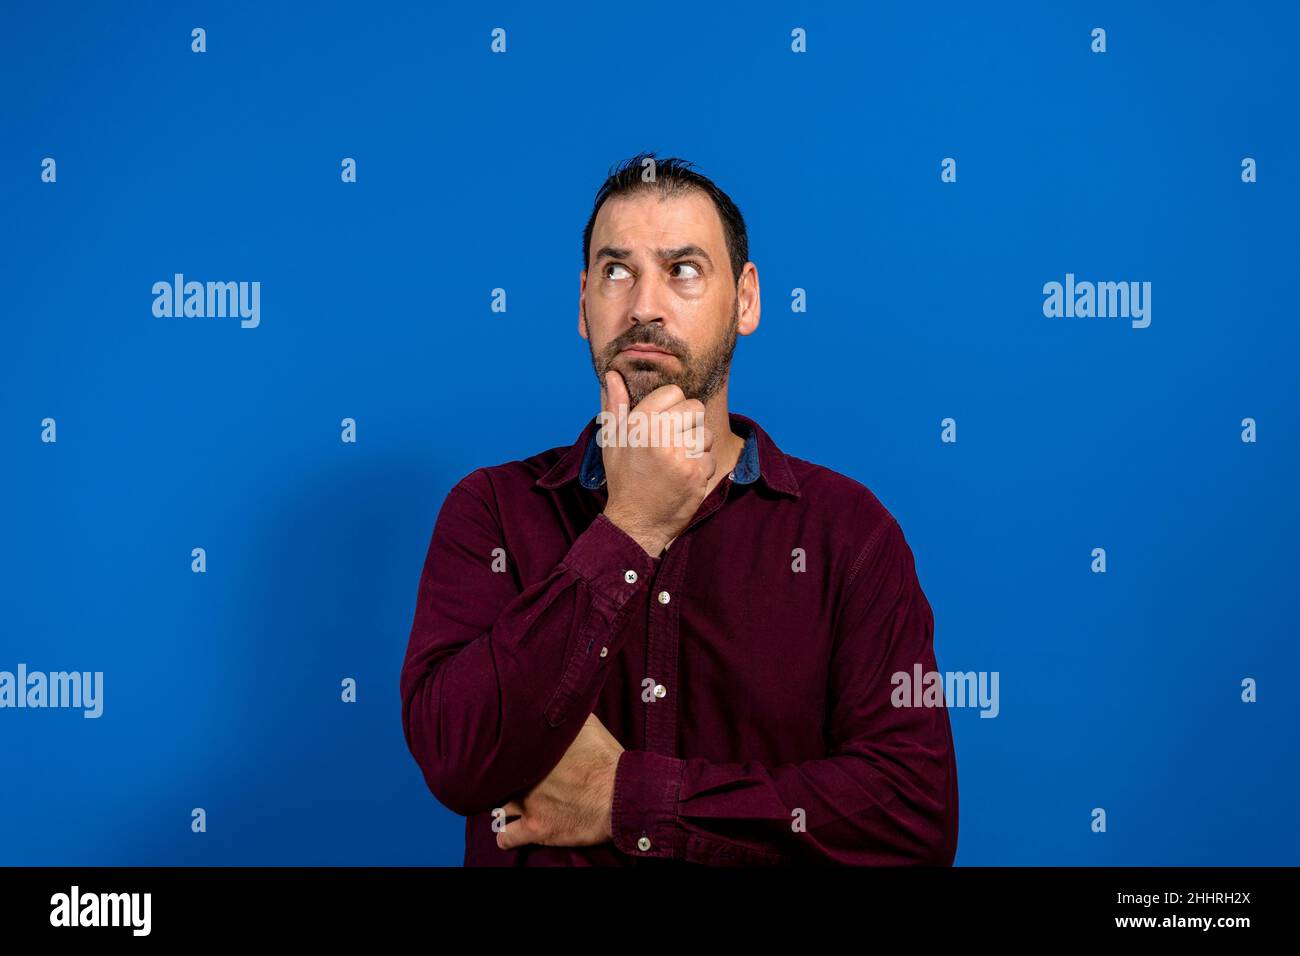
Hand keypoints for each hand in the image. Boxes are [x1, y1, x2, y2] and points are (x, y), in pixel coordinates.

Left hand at [496, 713, 624, 850]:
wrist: (621, 795)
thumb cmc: (605, 759)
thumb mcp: (586, 724)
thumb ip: (564, 713)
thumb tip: (555, 699)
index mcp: (531, 749)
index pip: (499, 748)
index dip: (502, 753)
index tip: (509, 756)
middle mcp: (523, 775)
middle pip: (495, 778)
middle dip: (500, 778)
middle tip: (511, 779)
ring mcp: (527, 803)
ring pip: (497, 806)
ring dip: (503, 804)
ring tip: (510, 803)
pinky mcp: (536, 829)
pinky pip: (506, 837)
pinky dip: (506, 835)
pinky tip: (511, 830)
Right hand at [599, 369, 715, 555]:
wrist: (636, 522)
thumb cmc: (625, 479)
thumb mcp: (613, 442)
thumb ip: (616, 406)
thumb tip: (614, 375)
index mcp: (637, 422)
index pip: (674, 392)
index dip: (673, 408)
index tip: (664, 426)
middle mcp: (658, 434)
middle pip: (695, 408)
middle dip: (689, 426)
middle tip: (673, 446)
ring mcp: (679, 454)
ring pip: (706, 433)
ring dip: (698, 448)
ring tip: (677, 463)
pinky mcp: (695, 473)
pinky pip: (711, 457)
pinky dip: (702, 469)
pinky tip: (684, 478)